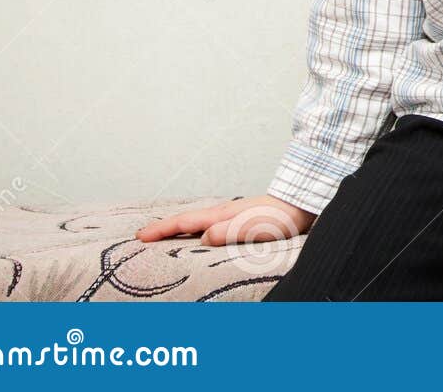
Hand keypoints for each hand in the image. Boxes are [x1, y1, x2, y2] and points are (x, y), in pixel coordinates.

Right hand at [135, 194, 314, 245]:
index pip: (184, 222)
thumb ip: (228, 231)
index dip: (161, 230)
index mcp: (221, 215)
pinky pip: (210, 224)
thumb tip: (202, 239)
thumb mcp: (253, 226)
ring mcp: (232, 214)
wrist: (302, 203)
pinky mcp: (242, 219)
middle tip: (142, 237)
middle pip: (186, 220)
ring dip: (179, 228)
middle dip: (163, 228)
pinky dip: (196, 229)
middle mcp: (223, 213)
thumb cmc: (280, 216)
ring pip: (197, 221)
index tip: (139, 237)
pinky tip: (201, 235)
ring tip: (164, 236)